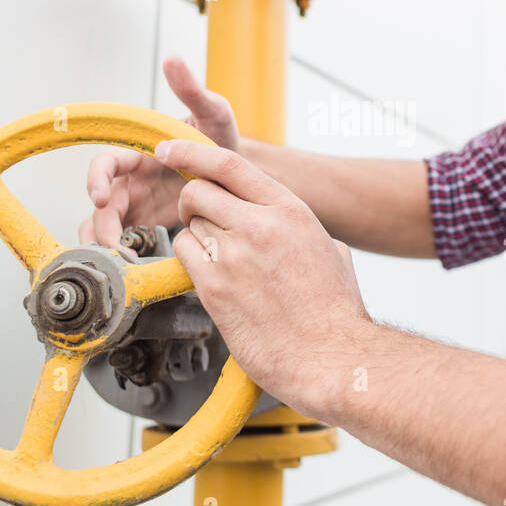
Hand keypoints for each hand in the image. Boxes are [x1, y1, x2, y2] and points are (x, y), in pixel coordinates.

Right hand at [78, 56, 238, 251]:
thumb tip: (173, 59)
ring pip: (106, 223)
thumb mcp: (214, 114)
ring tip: (118, 261)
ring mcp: (138, 202)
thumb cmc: (222, 140)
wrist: (240, 175)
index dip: (97, 178)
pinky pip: (124, 239)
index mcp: (141, 150)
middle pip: (101, 201)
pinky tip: (131, 267)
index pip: (107, 161)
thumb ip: (194, 91)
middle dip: (100, 222)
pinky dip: (120, 252)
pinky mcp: (148, 223)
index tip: (100, 195)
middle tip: (111, 243)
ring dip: (105, 241)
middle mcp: (133, 177)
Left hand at [153, 138, 373, 414]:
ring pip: (189, 224)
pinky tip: (210, 275)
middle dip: (193, 201)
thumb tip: (281, 222)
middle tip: (200, 218)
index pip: (228, 163)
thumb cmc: (335, 312)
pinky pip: (183, 256)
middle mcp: (259, 226)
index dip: (191, 151)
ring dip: (195, 234)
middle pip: (199, 191)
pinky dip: (190, 260)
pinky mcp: (215, 288)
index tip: (170, 148)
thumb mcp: (330, 250)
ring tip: (219, 257)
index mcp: (290, 210)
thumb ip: (297, 226)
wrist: (330, 357)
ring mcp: (234, 256)